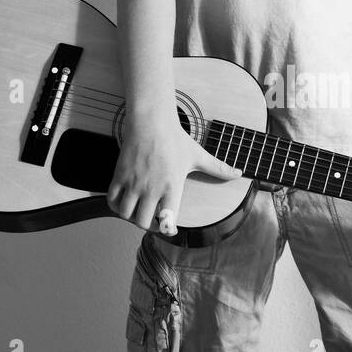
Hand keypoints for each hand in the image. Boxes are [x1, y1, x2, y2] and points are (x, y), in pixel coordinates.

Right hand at [107, 118, 242, 235]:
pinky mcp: (119, 176)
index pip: (167, 220)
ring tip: (139, 212)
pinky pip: (112, 200)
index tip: (170, 228)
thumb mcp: (199, 156)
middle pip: (143, 222)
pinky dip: (116, 207)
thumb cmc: (176, 139)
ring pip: (126, 214)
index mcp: (172, 186)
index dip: (168, 229)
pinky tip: (125, 203)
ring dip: (132, 218)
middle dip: (149, 226)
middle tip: (154, 221)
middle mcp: (151, 187)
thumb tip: (239, 173)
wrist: (152, 121)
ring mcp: (133, 182)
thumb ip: (218, 168)